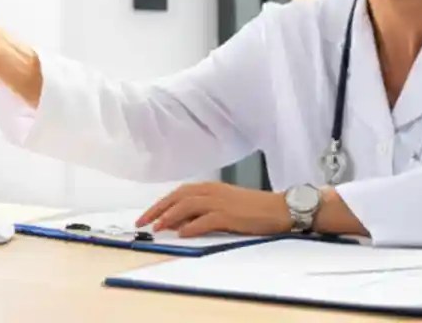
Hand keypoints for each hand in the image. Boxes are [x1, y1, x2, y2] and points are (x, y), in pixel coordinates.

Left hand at [135, 182, 291, 236]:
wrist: (279, 208)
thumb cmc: (252, 209)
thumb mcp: (224, 205)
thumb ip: (202, 211)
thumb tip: (178, 223)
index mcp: (209, 188)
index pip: (177, 194)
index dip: (159, 205)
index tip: (145, 217)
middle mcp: (212, 191)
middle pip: (177, 197)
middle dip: (157, 210)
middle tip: (142, 223)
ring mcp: (220, 202)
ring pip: (187, 206)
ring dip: (169, 217)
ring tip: (157, 228)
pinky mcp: (229, 216)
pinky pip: (205, 220)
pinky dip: (191, 226)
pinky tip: (182, 233)